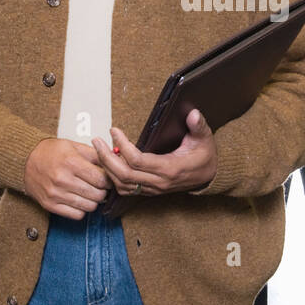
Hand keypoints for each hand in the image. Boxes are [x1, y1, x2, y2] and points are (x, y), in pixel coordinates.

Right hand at [23, 139, 109, 219]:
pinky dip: (82, 209)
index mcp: (70, 162)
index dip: (108, 180)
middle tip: (99, 186)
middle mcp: (63, 180)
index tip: (107, 179)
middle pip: (97, 195)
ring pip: (89, 207)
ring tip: (89, 192)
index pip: (101, 179)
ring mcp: (56, 194)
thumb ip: (94, 155)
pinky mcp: (50, 205)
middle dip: (103, 191)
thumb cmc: (50, 152)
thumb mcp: (73, 146)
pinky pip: (77, 215)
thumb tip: (113, 162)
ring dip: (93, 201)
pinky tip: (79, 200)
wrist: (25, 161)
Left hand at [92, 108, 216, 196]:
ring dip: (107, 168)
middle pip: (124, 175)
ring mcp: (153, 188)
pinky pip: (125, 188)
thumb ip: (199, 126)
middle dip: (106, 158)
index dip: (122, 145)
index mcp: (170, 168)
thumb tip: (194, 114)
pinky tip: (108, 163)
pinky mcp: (149, 190)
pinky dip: (113, 178)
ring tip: (99, 150)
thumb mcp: (204, 138)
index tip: (114, 130)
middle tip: (96, 141)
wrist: (208, 176)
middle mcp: (159, 182)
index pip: (137, 160)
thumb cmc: (204, 156)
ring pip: (121, 184)